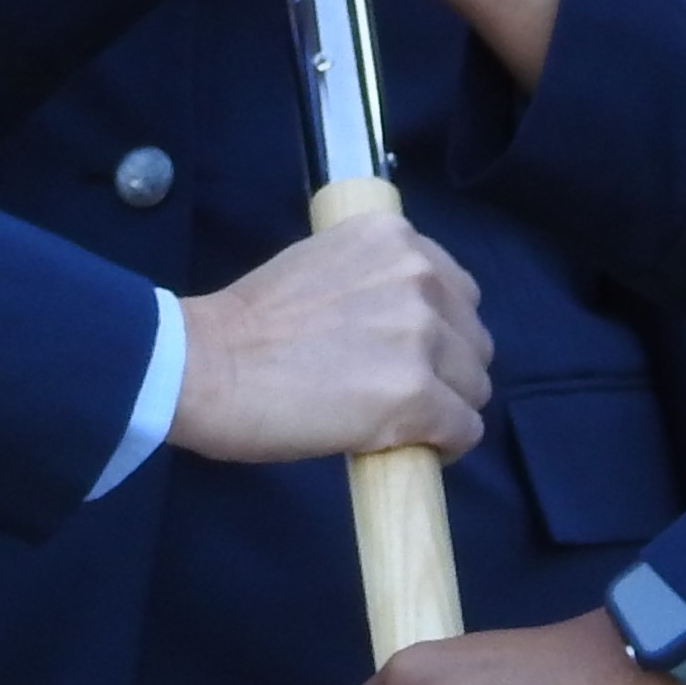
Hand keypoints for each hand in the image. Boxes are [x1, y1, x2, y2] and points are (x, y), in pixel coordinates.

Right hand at [170, 211, 491, 464]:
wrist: (211, 363)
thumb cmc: (252, 322)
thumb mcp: (326, 266)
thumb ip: (377, 282)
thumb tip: (408, 326)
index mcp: (394, 236)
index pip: (458, 291)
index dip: (439, 331)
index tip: (410, 356)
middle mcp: (419, 275)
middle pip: (473, 339)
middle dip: (447, 369)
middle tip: (401, 393)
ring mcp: (422, 335)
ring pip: (474, 387)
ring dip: (446, 409)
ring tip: (401, 423)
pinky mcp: (417, 396)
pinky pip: (463, 431)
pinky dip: (443, 446)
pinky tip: (407, 448)